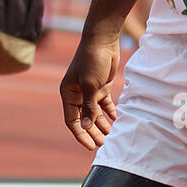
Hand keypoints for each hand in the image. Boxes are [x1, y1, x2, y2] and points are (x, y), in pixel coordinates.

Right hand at [60, 35, 119, 150]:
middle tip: (104, 145)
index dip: (81, 134)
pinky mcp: (101, 87)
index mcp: (68, 94)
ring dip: (103, 125)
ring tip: (112, 137)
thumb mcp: (90, 86)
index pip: (72, 120)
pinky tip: (118, 122)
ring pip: (95, 114)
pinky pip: (105, 105)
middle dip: (93, 132)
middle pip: (85, 119)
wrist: (102, 40)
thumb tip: (86, 127)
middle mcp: (77, 94)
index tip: (90, 147)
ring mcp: (90, 91)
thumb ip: (89, 107)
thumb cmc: (92, 60)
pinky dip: (111, 114)